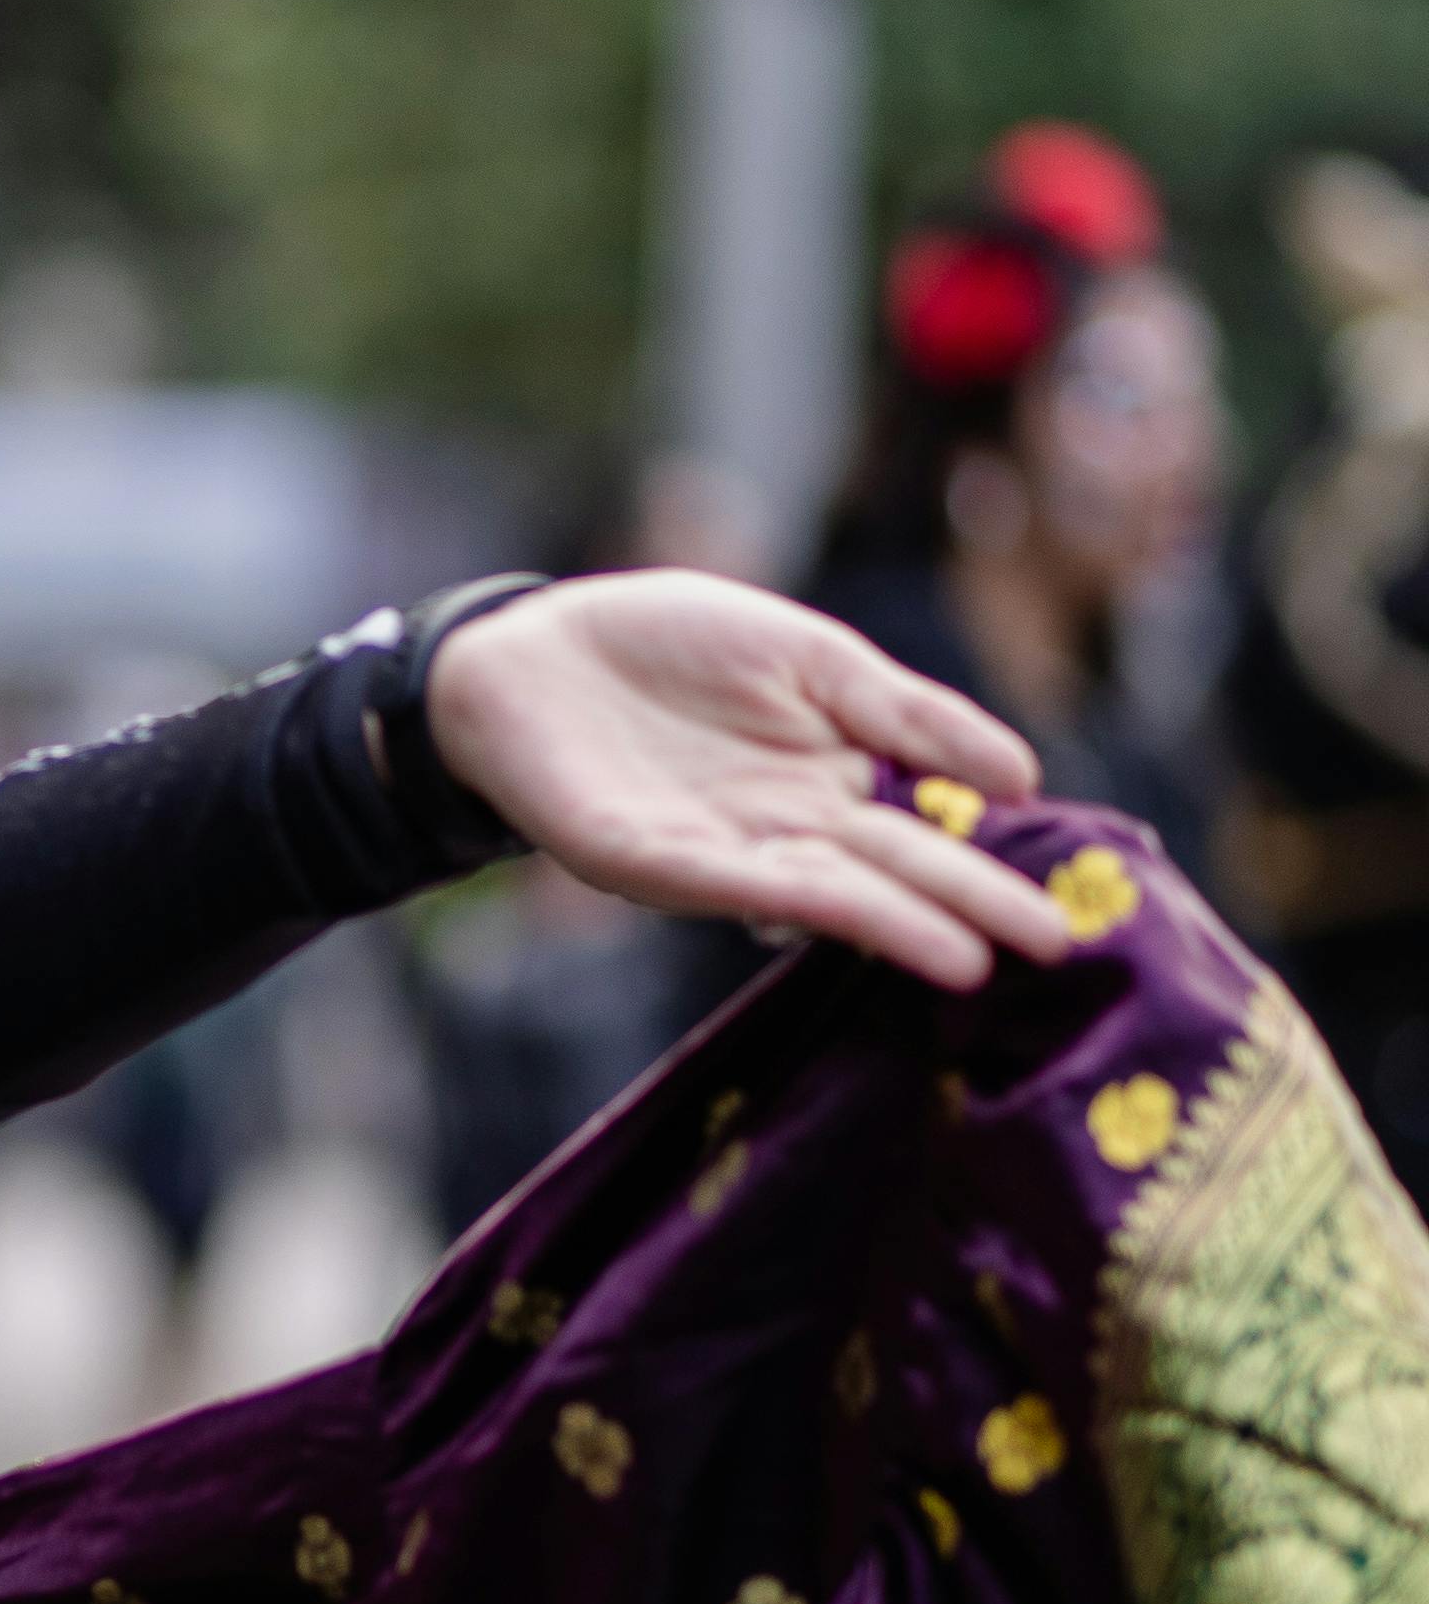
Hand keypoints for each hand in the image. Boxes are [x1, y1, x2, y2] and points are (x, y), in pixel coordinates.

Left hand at [422, 573, 1075, 992]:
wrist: (528, 652)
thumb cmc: (668, 646)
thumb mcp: (811, 656)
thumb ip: (904, 712)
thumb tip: (1019, 776)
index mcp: (833, 777)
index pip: (931, 824)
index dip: (996, 852)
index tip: (1074, 885)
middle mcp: (790, 829)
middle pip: (896, 868)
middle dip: (973, 904)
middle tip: (1058, 942)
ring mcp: (726, 852)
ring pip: (832, 891)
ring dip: (902, 925)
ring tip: (978, 957)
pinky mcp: (654, 861)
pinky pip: (742, 883)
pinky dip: (806, 903)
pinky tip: (860, 917)